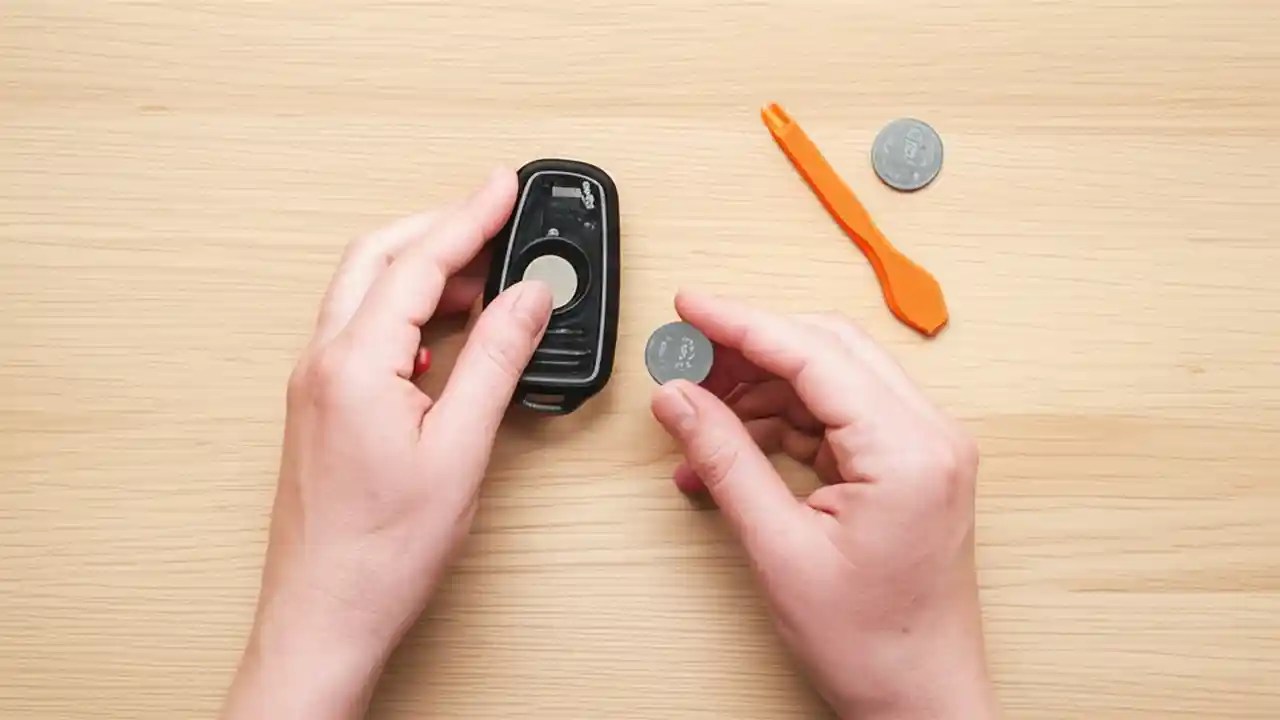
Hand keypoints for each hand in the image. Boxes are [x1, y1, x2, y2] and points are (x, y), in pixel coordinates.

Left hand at [223, 169, 553, 719]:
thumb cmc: (381, 551)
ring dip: (423, 269)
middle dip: (440, 229)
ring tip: (486, 275)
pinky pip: (362, 329)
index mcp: (352, 364)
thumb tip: (527, 298)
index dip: (469, 216)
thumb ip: (495, 361)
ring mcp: (315, 384)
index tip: (503, 184)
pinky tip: (445, 332)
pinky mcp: (321, 406)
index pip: (417, 262)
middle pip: (379, 259)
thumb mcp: (460, 449)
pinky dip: (407, 310)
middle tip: (497, 216)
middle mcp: (321, 363)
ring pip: (366, 292)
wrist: (324, 616)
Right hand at [651, 292, 995, 719]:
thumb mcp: (779, 549)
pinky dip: (782, 423)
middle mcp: (929, 434)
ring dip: (762, 388)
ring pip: (830, 380)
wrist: (921, 699)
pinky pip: (838, 418)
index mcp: (908, 449)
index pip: (813, 353)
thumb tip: (679, 399)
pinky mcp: (909, 465)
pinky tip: (732, 444)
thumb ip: (725, 459)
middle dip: (750, 348)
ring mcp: (924, 448)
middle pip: (827, 351)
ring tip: (699, 411)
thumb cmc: (873, 643)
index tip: (690, 307)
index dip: (741, 323)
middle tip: (685, 357)